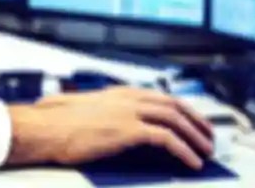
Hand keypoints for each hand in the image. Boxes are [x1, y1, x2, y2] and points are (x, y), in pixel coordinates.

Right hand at [4, 87, 214, 169]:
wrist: (44, 128)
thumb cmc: (57, 124)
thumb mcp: (87, 112)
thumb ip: (106, 114)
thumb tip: (118, 126)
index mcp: (120, 93)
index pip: (163, 97)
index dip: (185, 110)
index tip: (196, 122)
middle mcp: (128, 98)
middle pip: (175, 105)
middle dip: (197, 122)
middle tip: (209, 138)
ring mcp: (129, 112)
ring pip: (176, 120)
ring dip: (196, 137)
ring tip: (206, 153)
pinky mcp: (128, 130)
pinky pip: (166, 139)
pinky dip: (184, 150)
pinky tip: (191, 161)